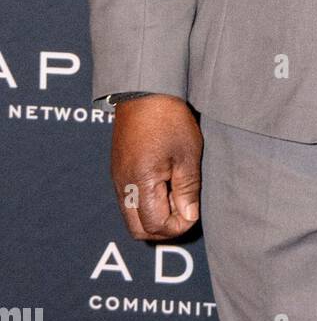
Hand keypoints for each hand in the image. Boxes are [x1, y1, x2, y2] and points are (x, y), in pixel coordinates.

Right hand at [110, 95, 202, 240]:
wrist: (145, 91)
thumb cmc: (169, 120)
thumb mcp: (187, 154)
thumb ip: (187, 190)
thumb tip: (189, 216)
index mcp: (140, 183)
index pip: (155, 226)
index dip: (178, 225)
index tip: (193, 210)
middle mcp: (123, 185)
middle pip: (139, 229)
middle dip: (163, 228)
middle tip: (184, 210)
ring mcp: (118, 178)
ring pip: (132, 216)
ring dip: (154, 216)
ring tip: (176, 194)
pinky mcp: (118, 169)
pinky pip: (129, 200)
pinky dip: (146, 203)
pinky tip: (164, 184)